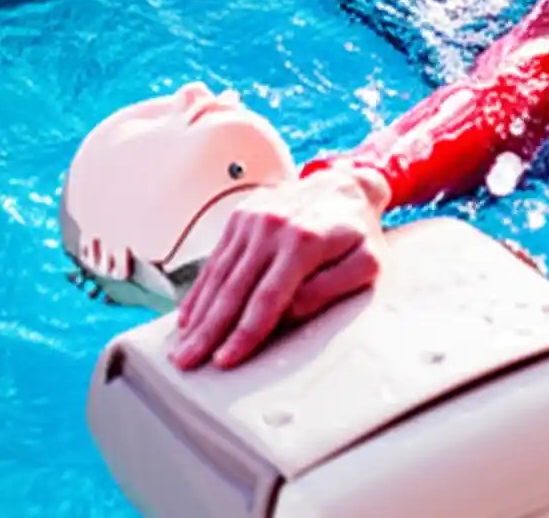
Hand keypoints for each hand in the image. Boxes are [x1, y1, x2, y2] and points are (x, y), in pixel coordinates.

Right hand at [170, 165, 390, 370]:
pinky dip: (200, 290)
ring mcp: (251, 221)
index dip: (245, 332)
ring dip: (198, 315)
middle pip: (234, 290)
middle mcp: (272, 228)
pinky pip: (215, 260)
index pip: (267, 298)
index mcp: (304, 242)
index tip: (227, 359)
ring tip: (182, 346)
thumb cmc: (358, 231)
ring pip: (217, 276)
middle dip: (208, 332)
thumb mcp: (367, 262)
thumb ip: (334, 287)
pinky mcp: (239, 218)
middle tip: (187, 362)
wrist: (344, 186)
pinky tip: (189, 315)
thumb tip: (293, 310)